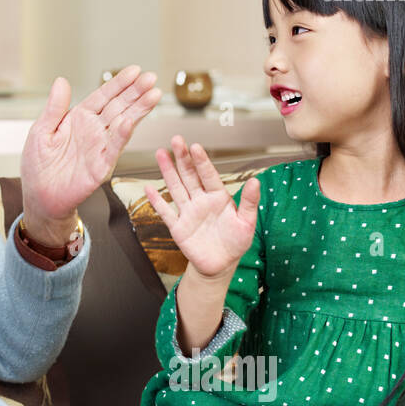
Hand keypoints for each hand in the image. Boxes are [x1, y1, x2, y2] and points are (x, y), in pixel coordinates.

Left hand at [19, 66, 160, 241]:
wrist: (39, 197)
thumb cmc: (39, 166)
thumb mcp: (41, 131)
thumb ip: (55, 107)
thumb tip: (62, 81)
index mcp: (79, 119)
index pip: (103, 96)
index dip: (119, 83)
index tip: (135, 70)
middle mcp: (94, 131)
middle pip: (119, 106)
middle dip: (135, 92)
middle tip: (151, 78)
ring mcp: (100, 148)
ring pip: (123, 124)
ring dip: (138, 110)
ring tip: (153, 95)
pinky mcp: (101, 167)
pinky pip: (113, 149)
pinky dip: (122, 135)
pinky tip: (130, 121)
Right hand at [142, 135, 258, 279]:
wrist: (220, 265)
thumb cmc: (236, 242)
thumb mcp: (247, 222)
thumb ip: (249, 201)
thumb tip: (255, 181)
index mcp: (218, 198)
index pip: (208, 175)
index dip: (202, 162)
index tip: (196, 147)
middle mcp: (201, 201)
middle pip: (189, 176)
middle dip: (182, 158)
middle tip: (176, 140)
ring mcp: (187, 212)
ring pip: (176, 188)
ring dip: (168, 171)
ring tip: (161, 154)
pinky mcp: (177, 227)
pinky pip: (165, 211)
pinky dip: (156, 201)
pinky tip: (148, 188)